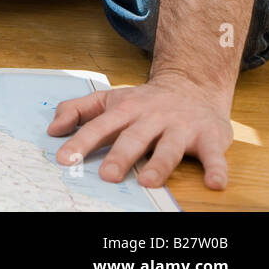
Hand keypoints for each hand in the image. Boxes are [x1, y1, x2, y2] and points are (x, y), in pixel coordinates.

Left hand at [48, 73, 233, 188]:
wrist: (192, 85)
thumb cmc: (144, 101)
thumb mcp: (109, 99)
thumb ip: (77, 110)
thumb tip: (52, 129)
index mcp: (126, 109)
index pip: (100, 126)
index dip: (81, 141)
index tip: (65, 158)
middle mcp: (152, 117)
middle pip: (134, 137)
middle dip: (120, 156)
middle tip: (107, 175)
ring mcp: (180, 127)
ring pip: (169, 147)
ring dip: (159, 164)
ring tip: (148, 181)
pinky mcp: (208, 138)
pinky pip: (213, 155)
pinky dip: (216, 169)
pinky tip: (214, 183)